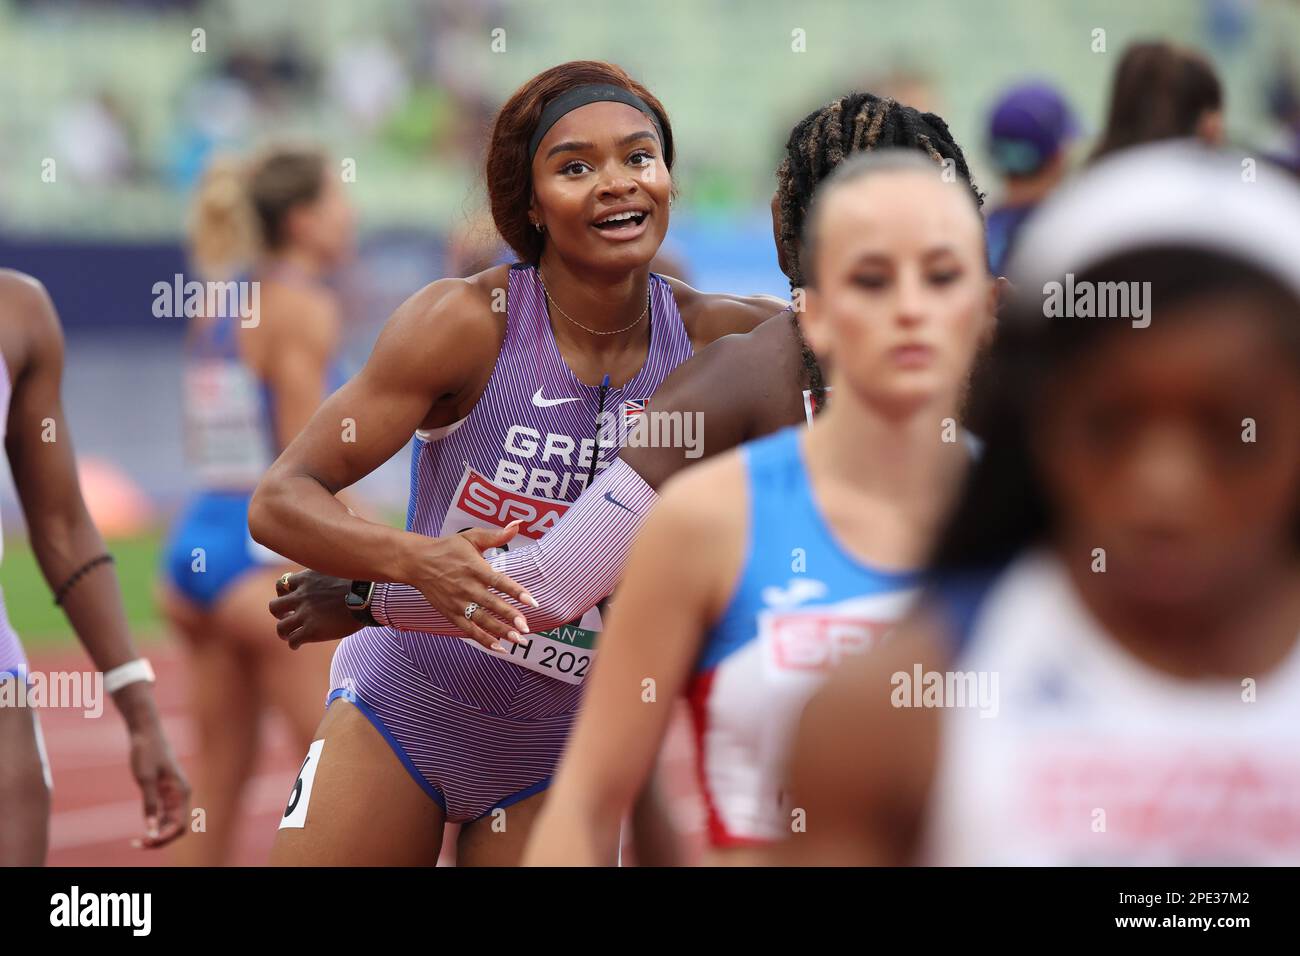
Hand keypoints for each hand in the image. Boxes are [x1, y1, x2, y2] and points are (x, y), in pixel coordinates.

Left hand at [127, 721, 190, 848]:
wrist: (146, 733)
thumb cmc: (147, 752)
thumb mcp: (145, 779)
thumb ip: (150, 805)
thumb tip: (151, 830)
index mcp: (181, 792)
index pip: (179, 825)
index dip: (165, 838)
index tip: (145, 842)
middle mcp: (181, 795)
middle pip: (177, 827)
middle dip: (161, 839)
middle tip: (137, 844)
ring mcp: (174, 794)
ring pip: (171, 823)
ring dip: (158, 834)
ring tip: (137, 841)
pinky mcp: (165, 792)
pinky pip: (165, 815)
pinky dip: (156, 825)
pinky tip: (143, 830)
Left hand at [270, 571, 363, 648]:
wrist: (369, 596)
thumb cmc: (361, 584)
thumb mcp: (338, 570)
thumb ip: (327, 576)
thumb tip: (332, 580)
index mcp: (307, 579)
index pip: (281, 584)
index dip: (283, 593)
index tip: (290, 598)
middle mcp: (302, 596)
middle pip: (274, 607)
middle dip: (279, 614)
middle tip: (288, 618)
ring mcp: (305, 614)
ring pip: (281, 627)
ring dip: (284, 632)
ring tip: (291, 635)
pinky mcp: (312, 630)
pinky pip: (293, 641)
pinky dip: (294, 644)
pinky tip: (299, 645)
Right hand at [408, 521, 538, 651]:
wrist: (417, 562)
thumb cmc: (448, 548)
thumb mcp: (471, 537)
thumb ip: (496, 535)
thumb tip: (518, 524)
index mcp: (475, 567)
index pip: (499, 581)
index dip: (516, 591)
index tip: (532, 602)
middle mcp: (467, 587)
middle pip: (491, 604)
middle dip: (510, 617)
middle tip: (526, 628)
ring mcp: (458, 603)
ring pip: (482, 620)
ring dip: (500, 631)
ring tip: (518, 640)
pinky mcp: (451, 613)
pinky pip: (468, 630)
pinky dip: (483, 640)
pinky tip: (499, 648)